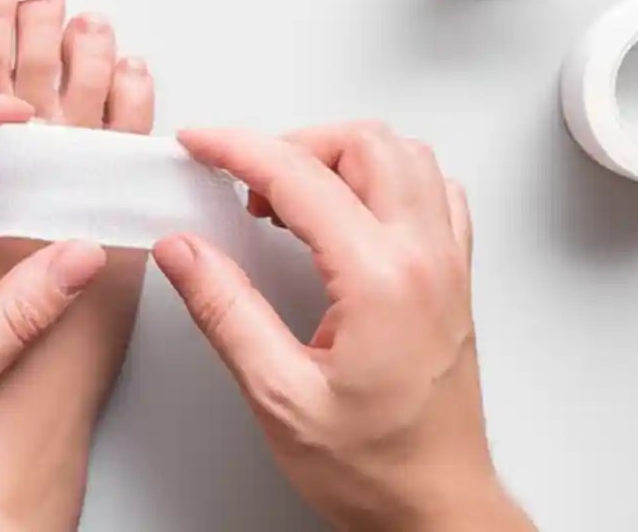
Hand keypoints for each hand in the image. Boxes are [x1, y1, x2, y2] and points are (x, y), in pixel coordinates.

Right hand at [153, 123, 533, 531]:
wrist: (437, 508)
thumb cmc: (375, 467)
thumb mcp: (278, 395)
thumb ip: (225, 310)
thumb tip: (184, 250)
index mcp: (381, 280)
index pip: (301, 176)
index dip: (238, 149)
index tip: (200, 145)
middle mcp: (425, 258)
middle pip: (363, 143)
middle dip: (291, 144)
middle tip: (243, 184)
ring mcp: (447, 263)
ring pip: (404, 155)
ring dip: (339, 156)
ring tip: (289, 198)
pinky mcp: (454, 276)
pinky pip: (432, 190)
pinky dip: (384, 179)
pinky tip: (347, 213)